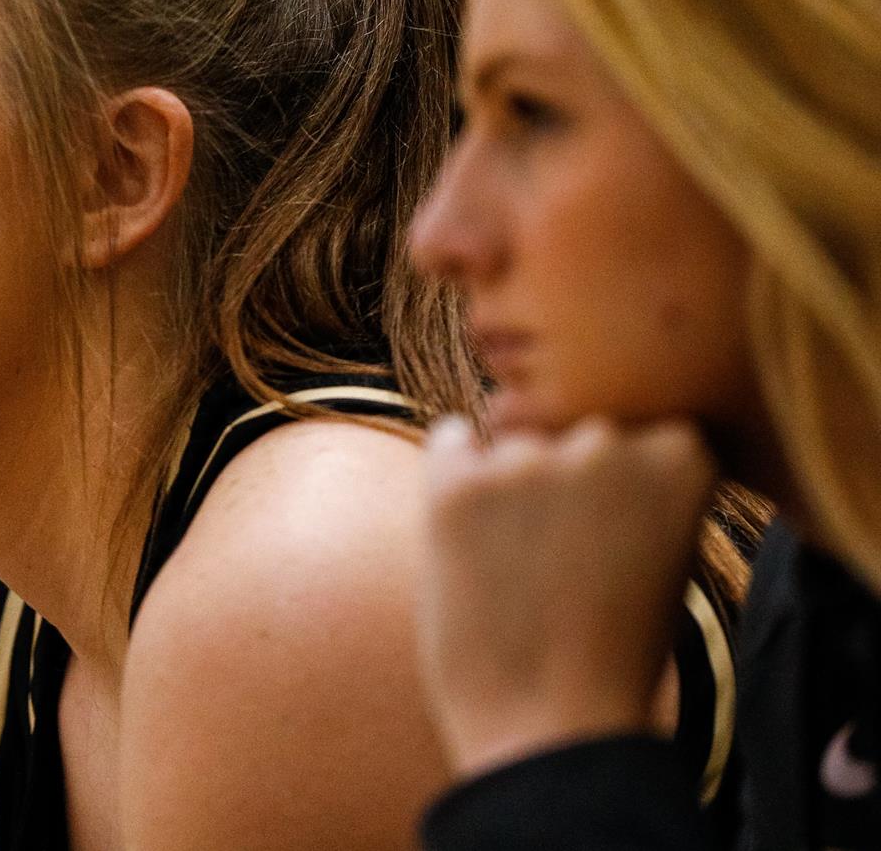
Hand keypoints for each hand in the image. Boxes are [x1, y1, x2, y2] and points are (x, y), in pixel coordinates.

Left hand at [417, 414, 716, 779]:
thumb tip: (569, 408)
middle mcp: (608, 442)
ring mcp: (530, 460)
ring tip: (523, 567)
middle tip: (564, 556)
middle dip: (564, 469)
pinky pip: (451, 440)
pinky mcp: (457, 485)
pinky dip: (455, 474)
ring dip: (510, 479)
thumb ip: (642, 472)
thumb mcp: (666, 545)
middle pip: (574, 421)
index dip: (622, 473)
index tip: (617, 530)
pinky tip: (472, 537)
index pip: (640, 415)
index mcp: (683, 453)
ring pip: (512, 434)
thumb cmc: (616, 647)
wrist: (553, 728)